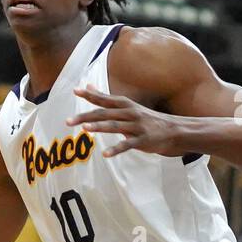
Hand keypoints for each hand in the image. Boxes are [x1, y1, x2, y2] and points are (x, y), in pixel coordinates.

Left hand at [69, 85, 187, 158]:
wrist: (173, 130)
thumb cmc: (145, 118)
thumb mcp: (127, 106)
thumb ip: (106, 99)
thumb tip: (88, 86)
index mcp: (124, 105)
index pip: (104, 99)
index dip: (90, 95)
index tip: (75, 91)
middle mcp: (129, 113)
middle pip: (104, 114)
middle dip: (86, 117)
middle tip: (68, 121)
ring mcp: (136, 126)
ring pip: (114, 127)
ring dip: (99, 128)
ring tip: (85, 130)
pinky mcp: (142, 140)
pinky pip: (127, 145)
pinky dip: (116, 149)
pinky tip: (105, 155)